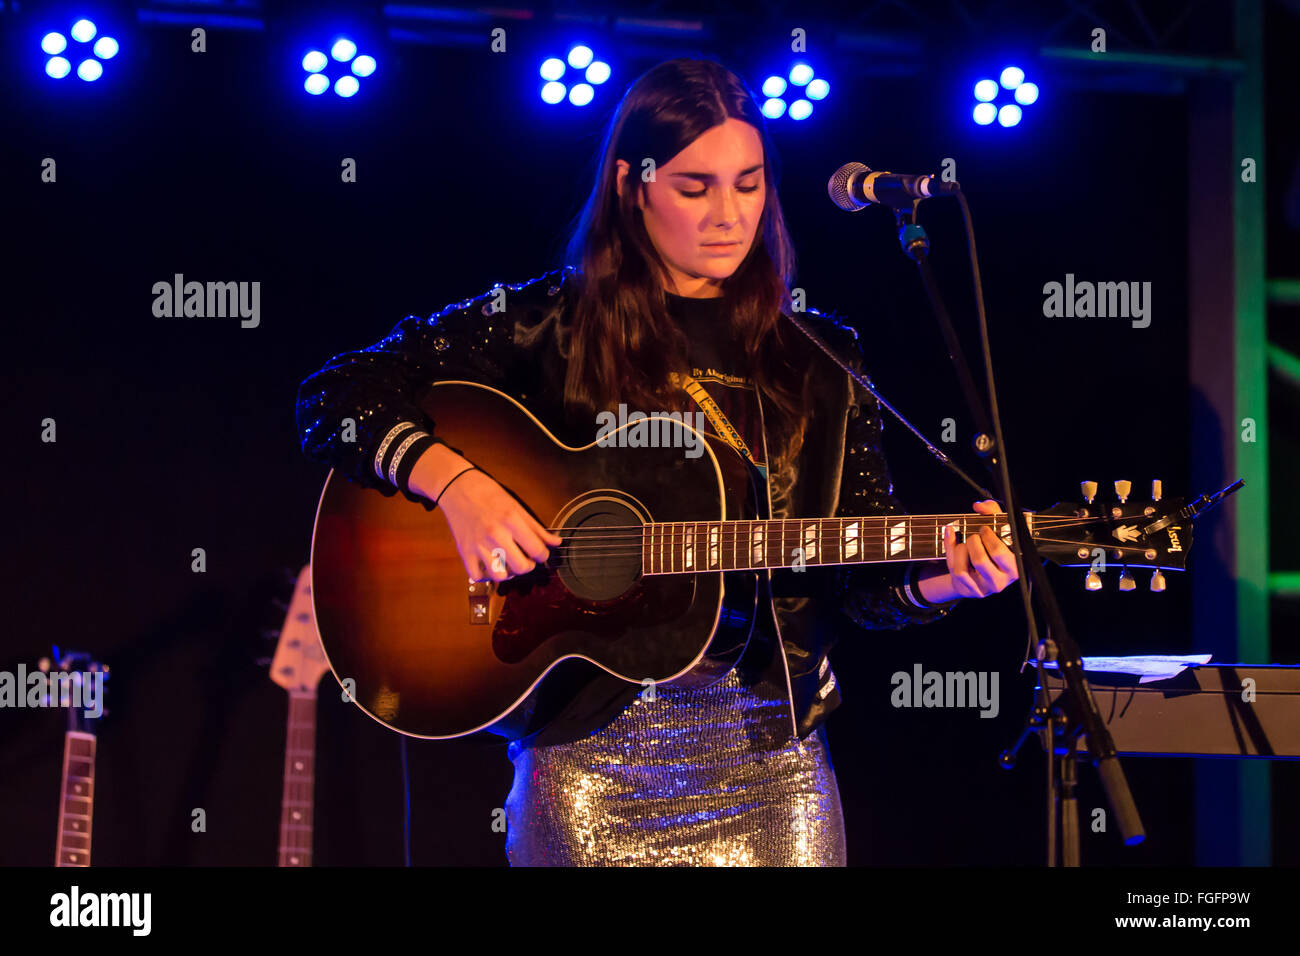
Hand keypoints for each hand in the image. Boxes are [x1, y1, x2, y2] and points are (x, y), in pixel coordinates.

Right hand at [436, 470, 562, 581]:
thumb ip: (536, 528)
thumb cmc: (488, 494)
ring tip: (508, 563)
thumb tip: (556, 542)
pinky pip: (477, 576)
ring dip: (508, 573)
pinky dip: (486, 575)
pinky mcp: (464, 551)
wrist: (456, 487)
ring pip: (500, 575)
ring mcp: (478, 545)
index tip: (540, 553)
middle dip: (528, 566)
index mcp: (511, 520)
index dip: (543, 555)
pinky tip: (491, 565)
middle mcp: (495, 534)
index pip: (537, 550)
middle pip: (522, 567)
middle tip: (526, 559)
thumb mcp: (516, 506)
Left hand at [915, 500, 1019, 601]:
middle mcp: (1003, 580)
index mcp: (1015, 565)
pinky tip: (956, 551)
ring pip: (963, 568)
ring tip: (965, 545)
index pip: (999, 551)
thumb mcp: (994, 530)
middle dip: (972, 542)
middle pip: (980, 559)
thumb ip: (991, 512)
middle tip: (974, 536)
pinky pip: (956, 572)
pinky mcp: (972, 591)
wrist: (978, 571)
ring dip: (961, 549)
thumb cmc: (990, 548)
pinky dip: (952, 556)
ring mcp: (986, 588)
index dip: (988, 536)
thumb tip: (979, 506)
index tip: (983, 528)